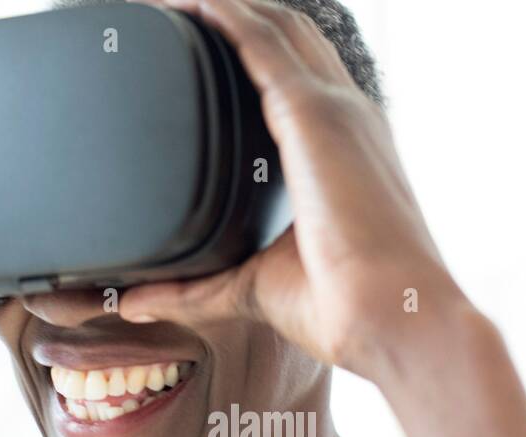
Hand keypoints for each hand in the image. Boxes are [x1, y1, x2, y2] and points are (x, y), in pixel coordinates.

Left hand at [117, 0, 467, 377]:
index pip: (296, 77)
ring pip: (272, 26)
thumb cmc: (345, 309)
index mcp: (342, 152)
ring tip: (168, 2)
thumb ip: (192, 288)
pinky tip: (188, 3)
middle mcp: (344, 119)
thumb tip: (132, 303)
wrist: (393, 317)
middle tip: (171, 13)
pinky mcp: (311, 115)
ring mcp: (332, 111)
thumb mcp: (254, 288)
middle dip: (232, 15)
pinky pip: (259, 40)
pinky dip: (221, 14)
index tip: (199, 47)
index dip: (250, 51)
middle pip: (286, 37)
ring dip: (219, 5)